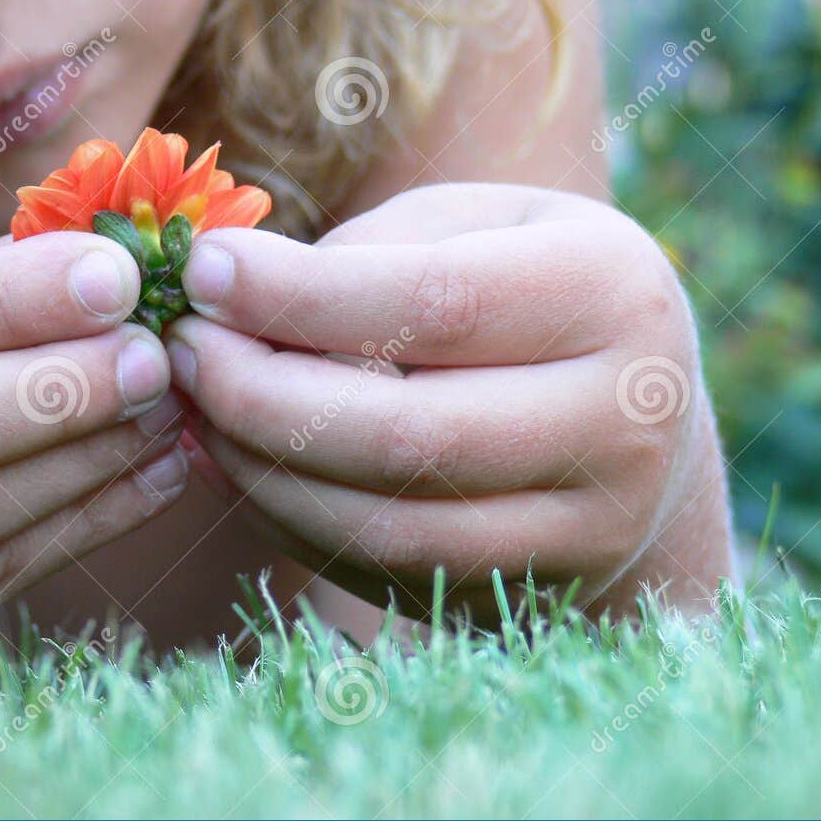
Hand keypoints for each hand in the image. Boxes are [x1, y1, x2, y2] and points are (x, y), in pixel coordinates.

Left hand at [162, 183, 731, 620]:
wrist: (642, 425)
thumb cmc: (527, 286)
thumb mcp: (477, 224)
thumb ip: (370, 252)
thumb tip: (227, 298)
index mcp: (613, 293)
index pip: (436, 303)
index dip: (300, 295)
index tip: (201, 273)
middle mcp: (622, 421)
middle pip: (408, 434)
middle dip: (260, 394)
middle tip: (177, 349)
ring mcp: (587, 528)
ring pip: (385, 523)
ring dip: (257, 467)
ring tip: (192, 403)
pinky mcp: (532, 595)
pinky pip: (380, 570)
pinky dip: (285, 517)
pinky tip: (232, 460)